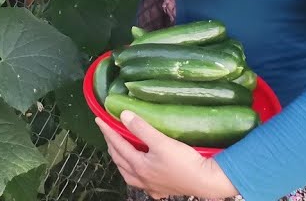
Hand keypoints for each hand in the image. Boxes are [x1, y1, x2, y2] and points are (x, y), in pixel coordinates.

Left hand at [96, 111, 238, 200]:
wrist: (207, 182)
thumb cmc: (185, 162)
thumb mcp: (161, 142)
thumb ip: (141, 128)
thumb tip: (124, 115)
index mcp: (138, 166)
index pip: (117, 145)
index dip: (107, 131)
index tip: (99, 119)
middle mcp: (141, 178)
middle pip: (119, 160)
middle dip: (111, 145)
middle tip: (108, 132)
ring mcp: (151, 186)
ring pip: (128, 174)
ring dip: (121, 160)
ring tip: (119, 150)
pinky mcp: (162, 190)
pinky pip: (142, 183)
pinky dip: (135, 174)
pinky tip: (140, 172)